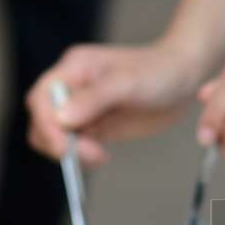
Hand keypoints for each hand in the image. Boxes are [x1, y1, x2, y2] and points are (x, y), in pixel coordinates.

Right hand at [26, 41, 205, 164]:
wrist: (183, 78)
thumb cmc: (159, 71)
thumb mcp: (128, 83)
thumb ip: (94, 98)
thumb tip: (62, 118)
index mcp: (73, 69)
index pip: (41, 98)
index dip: (46, 124)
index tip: (64, 147)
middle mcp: (72, 87)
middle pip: (43, 120)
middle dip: (59, 141)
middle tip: (91, 153)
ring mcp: (81, 108)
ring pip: (56, 136)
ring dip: (71, 152)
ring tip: (99, 154)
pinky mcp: (94, 125)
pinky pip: (74, 145)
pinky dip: (82, 155)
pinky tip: (102, 155)